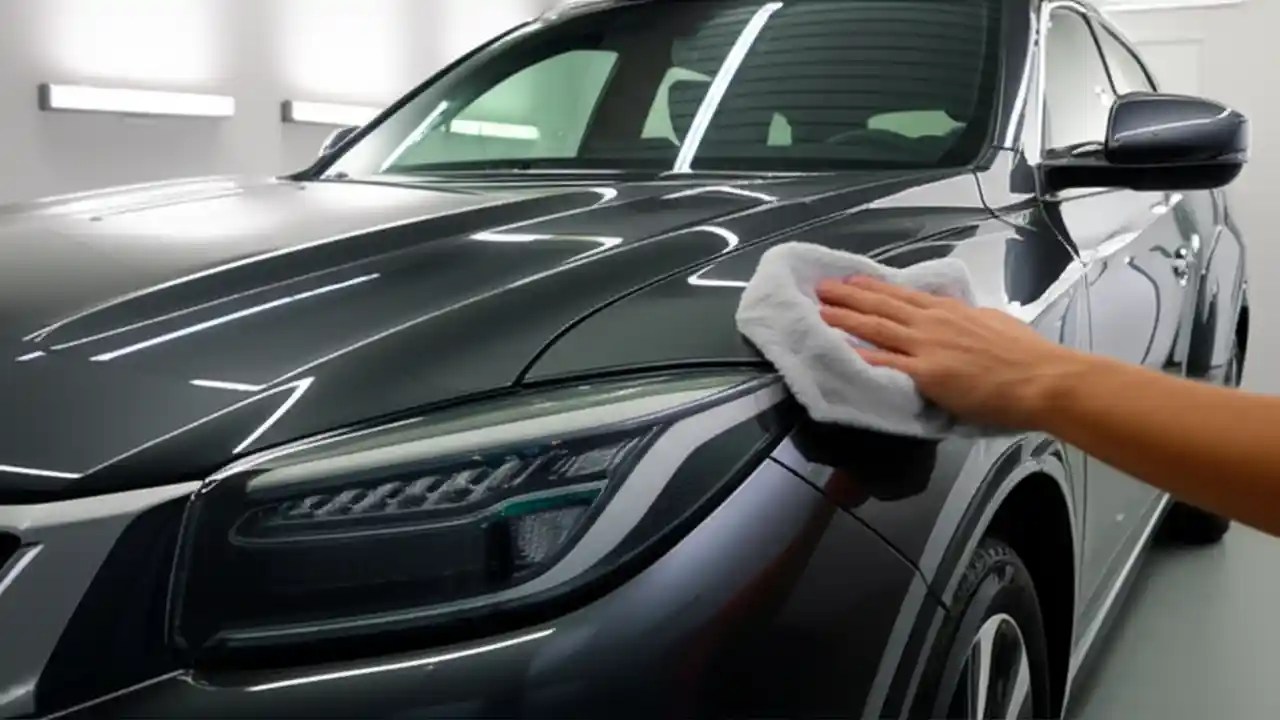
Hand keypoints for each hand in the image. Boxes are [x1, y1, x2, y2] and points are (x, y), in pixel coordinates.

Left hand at [816, 276, 1088, 429]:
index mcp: (949, 310)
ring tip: (819, 311)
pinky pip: (885, 363)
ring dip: (845, 318)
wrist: (1042, 379)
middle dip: (848, 295)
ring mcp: (927, 346)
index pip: (902, 294)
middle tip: (821, 288)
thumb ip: (968, 321)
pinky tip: (839, 352)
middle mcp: (932, 322)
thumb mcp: (993, 324)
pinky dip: (860, 356)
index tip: (852, 280)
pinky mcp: (927, 373)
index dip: (873, 287)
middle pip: (881, 304)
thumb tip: (960, 319)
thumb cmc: (1026, 356)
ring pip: (876, 327)